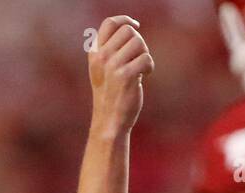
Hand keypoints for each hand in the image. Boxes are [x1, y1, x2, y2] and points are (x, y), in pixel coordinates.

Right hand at [88, 15, 153, 136]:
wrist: (109, 121)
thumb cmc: (110, 93)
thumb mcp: (103, 69)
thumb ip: (110, 49)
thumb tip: (131, 26)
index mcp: (95, 53)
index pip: (109, 24)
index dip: (125, 20)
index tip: (136, 25)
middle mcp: (101, 57)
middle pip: (129, 31)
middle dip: (139, 42)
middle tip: (137, 59)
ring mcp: (112, 66)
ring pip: (139, 42)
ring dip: (144, 54)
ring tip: (139, 69)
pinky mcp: (125, 76)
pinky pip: (146, 58)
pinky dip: (149, 67)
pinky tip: (143, 78)